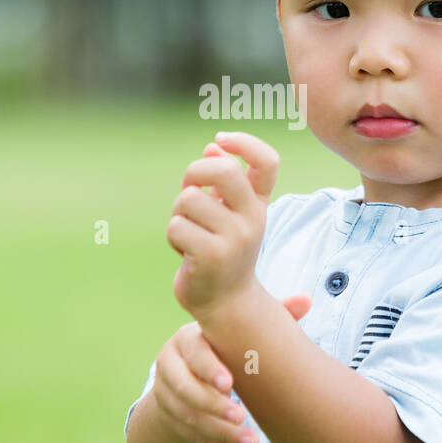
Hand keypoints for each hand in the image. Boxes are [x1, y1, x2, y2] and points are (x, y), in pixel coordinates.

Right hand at [151, 293, 311, 442]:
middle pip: (184, 387)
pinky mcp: (168, 415)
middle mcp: (169, 363)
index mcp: (187, 338)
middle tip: (242, 417)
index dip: (209, 368)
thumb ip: (272, 314)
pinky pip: (189, 434)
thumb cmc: (223, 345)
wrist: (188, 370)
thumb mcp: (239, 330)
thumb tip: (307, 299)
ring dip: (220, 433)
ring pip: (188, 416)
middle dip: (213, 405)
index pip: (194, 352)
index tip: (231, 384)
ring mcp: (164, 391)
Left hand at [166, 131, 279, 319]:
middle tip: (190, 190)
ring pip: (189, 199)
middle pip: (224, 170)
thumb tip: (212, 148)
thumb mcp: (227, 214)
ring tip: (188, 233)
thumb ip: (221, 181)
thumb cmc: (221, 251)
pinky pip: (177, 227)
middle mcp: (253, 219)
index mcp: (259, 205)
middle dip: (195, 172)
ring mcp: (234, 239)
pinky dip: (174, 237)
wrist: (226, 303)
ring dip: (178, 213)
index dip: (245, 143)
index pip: (267, 162)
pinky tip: (185, 252)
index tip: (220, 140)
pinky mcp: (211, 256)